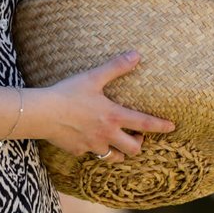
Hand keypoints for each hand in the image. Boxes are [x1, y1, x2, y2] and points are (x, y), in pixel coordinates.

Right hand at [35, 51, 174, 162]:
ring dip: (119, 152)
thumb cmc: (68, 93)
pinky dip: (94, 150)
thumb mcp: (94, 77)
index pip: (145, 123)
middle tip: (137, 136)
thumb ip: (116, 67)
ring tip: (117, 143)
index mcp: (114, 116)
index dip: (160, 126)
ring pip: (114, 158)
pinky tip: (89, 141)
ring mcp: (92, 146)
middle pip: (133, 149)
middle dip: (139, 144)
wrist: (42, 113)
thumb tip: (136, 55)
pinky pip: (90, 155)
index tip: (172, 127)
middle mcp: (107, 135)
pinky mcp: (78, 151)